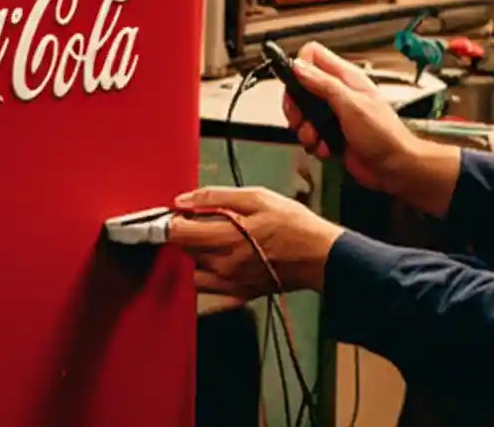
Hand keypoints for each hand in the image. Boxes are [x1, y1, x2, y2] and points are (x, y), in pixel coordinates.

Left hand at [166, 186, 343, 299]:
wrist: (322, 257)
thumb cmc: (292, 224)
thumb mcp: (256, 198)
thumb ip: (215, 197)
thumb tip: (183, 200)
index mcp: (225, 240)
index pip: (177, 234)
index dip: (171, 221)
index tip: (178, 214)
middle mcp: (224, 266)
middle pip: (184, 252)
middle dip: (187, 235)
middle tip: (203, 222)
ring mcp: (231, 284)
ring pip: (194, 273)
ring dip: (197, 257)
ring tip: (214, 243)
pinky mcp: (240, 296)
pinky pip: (211, 290)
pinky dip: (209, 277)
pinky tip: (223, 263)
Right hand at [283, 41, 460, 216]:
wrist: (395, 167)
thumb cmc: (384, 135)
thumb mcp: (351, 105)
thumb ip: (323, 84)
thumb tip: (299, 66)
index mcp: (345, 78)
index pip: (313, 55)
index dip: (299, 67)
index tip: (295, 86)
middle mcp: (338, 92)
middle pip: (301, 86)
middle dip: (296, 105)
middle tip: (300, 118)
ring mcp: (334, 113)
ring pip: (303, 112)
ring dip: (304, 129)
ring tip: (315, 137)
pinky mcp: (331, 132)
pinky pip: (310, 133)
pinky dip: (313, 143)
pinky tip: (325, 148)